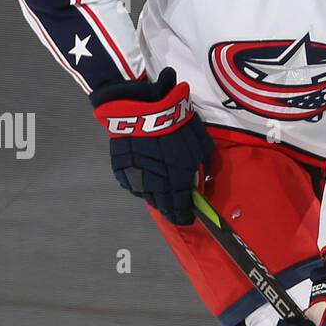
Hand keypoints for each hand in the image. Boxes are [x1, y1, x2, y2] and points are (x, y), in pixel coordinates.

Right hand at [91, 67, 213, 225]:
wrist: (141, 107)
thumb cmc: (175, 123)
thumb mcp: (200, 143)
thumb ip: (203, 164)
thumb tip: (204, 176)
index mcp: (177, 180)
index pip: (180, 208)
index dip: (183, 216)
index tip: (187, 218)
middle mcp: (155, 185)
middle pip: (163, 206)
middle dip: (170, 208)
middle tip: (175, 207)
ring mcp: (136, 179)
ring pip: (147, 196)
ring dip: (156, 197)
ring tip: (161, 192)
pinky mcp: (121, 171)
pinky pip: (133, 185)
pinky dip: (141, 185)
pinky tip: (145, 178)